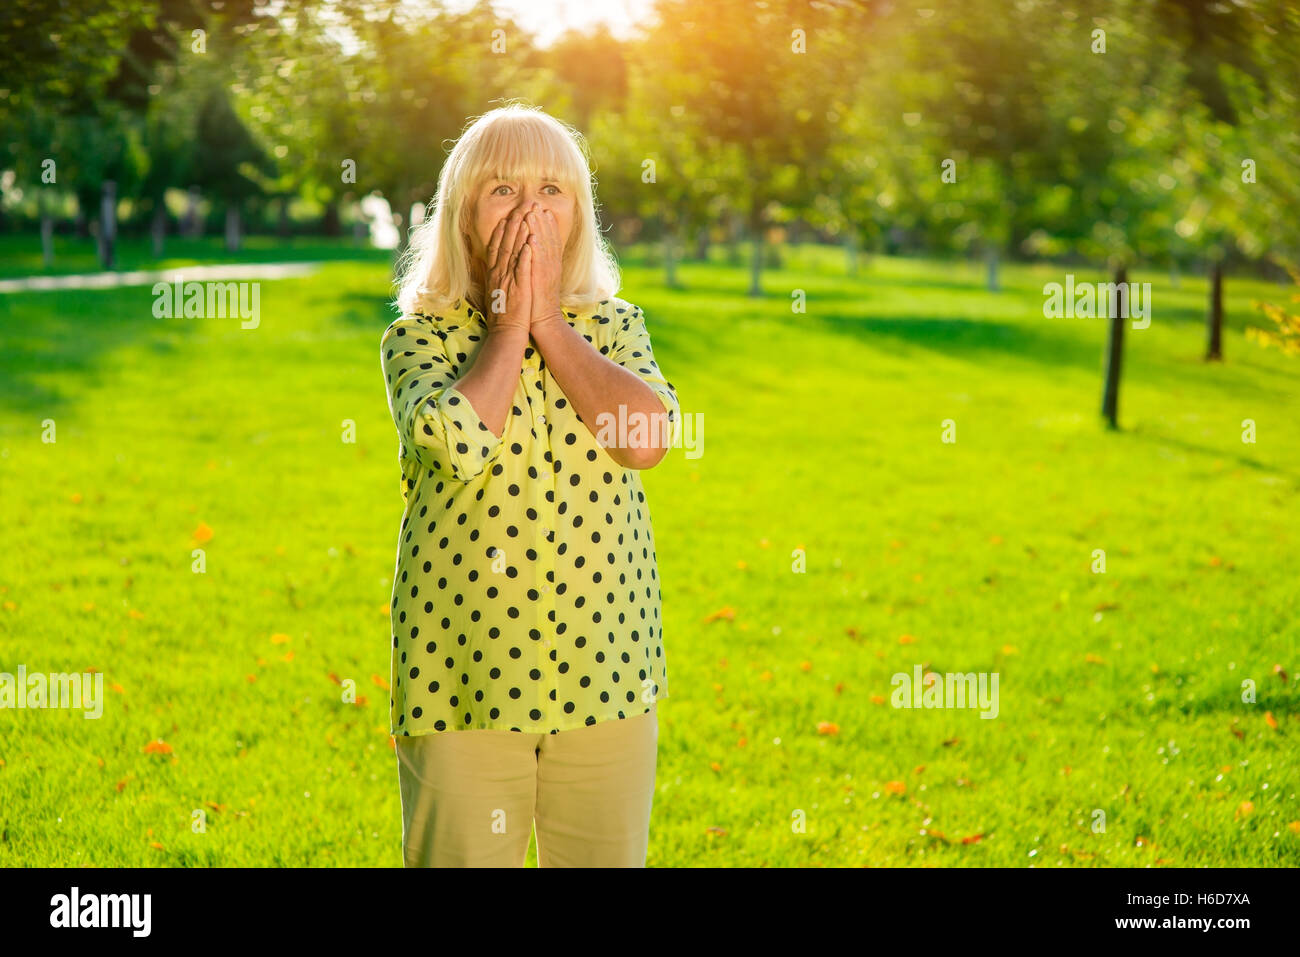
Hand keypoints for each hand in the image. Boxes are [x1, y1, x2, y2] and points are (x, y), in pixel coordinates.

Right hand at [483, 206, 532, 335]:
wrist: (506, 333)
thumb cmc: (504, 315)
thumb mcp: (496, 292)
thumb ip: (495, 277)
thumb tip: (493, 266)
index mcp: (494, 274)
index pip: (496, 247)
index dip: (501, 231)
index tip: (507, 216)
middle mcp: (499, 274)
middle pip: (505, 244)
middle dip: (513, 224)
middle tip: (521, 207)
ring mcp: (508, 280)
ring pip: (513, 252)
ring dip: (519, 233)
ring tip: (526, 217)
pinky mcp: (519, 288)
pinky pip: (521, 269)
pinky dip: (525, 255)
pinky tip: (529, 243)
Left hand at [524, 204, 564, 332]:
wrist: (543, 321)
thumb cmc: (537, 301)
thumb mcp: (539, 278)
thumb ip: (537, 264)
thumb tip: (533, 251)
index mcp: (550, 265)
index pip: (549, 240)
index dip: (546, 224)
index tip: (542, 209)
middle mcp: (550, 266)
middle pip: (547, 239)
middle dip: (541, 220)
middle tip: (536, 203)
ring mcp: (546, 273)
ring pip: (543, 247)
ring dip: (539, 230)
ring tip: (533, 213)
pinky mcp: (540, 282)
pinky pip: (538, 264)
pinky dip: (536, 250)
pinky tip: (532, 238)